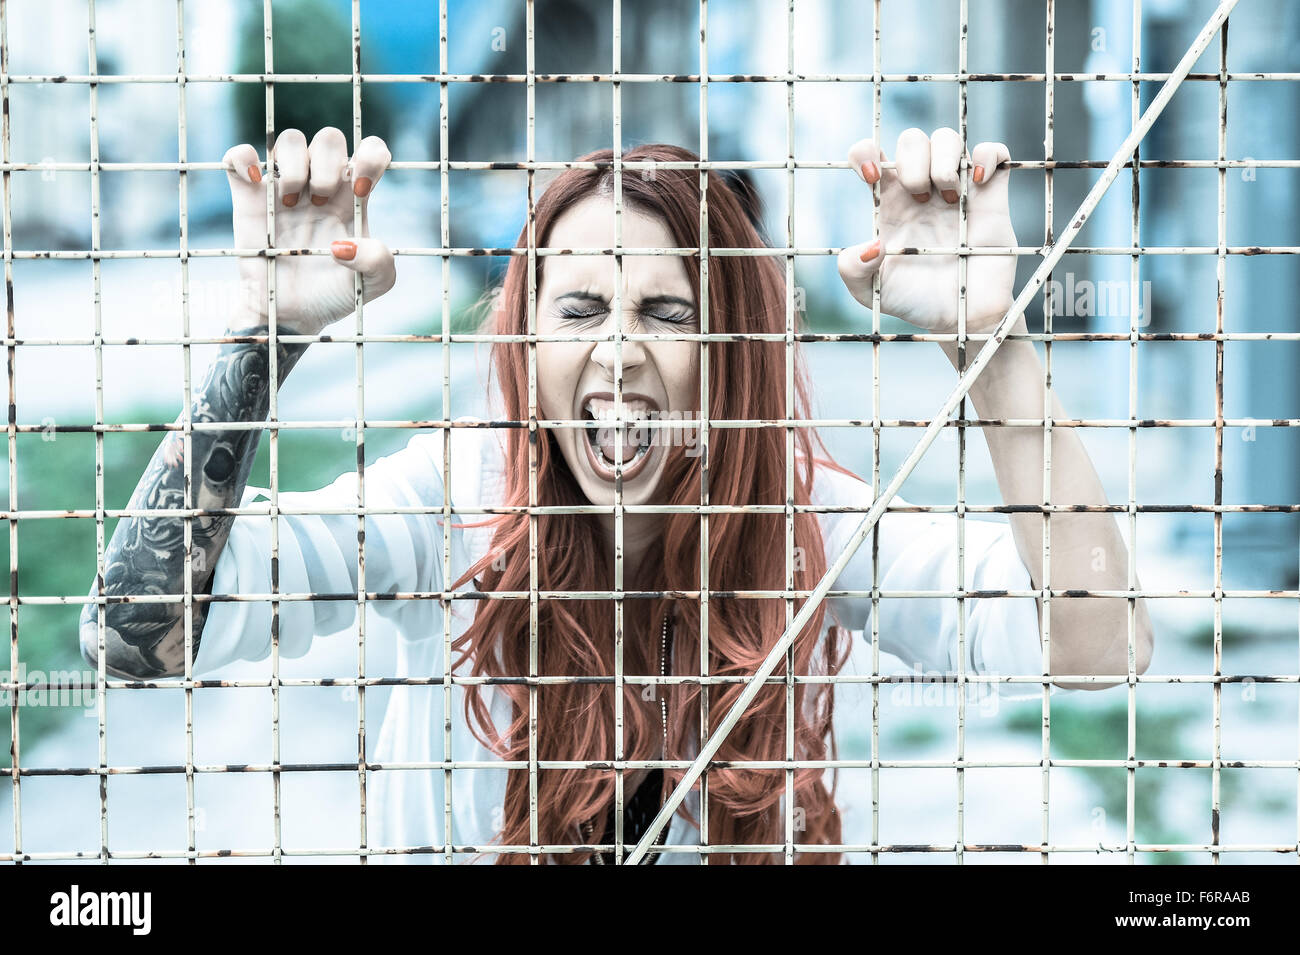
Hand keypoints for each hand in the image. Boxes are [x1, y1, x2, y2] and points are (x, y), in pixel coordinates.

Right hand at [222, 127, 395, 333]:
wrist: (291, 315)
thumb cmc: (334, 295)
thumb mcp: (373, 285)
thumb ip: (379, 262)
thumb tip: (344, 244)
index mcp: (352, 197)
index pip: (370, 151)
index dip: (370, 157)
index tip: (360, 189)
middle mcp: (320, 184)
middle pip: (329, 138)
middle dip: (328, 163)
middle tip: (321, 201)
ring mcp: (283, 187)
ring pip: (290, 139)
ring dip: (294, 164)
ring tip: (290, 202)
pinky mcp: (249, 196)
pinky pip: (240, 155)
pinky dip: (244, 158)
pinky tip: (255, 182)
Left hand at [836, 127, 1017, 332]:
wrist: (960, 318)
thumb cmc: (914, 302)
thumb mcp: (871, 292)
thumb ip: (853, 271)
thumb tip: (870, 245)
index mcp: (889, 202)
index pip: (869, 154)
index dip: (864, 152)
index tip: (869, 176)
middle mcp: (921, 188)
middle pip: (912, 139)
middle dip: (912, 159)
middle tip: (917, 198)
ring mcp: (957, 188)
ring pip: (948, 138)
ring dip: (944, 158)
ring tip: (949, 196)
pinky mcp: (991, 195)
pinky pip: (993, 151)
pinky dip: (986, 155)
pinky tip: (979, 181)